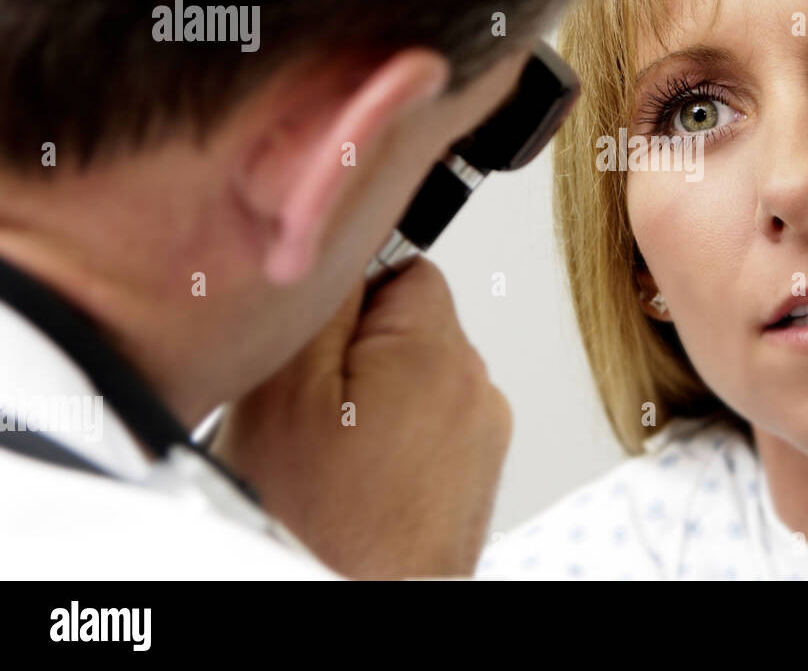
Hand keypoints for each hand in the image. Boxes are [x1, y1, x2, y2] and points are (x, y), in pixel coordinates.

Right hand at [212, 259, 511, 577]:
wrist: (351, 610)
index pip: (406, 267)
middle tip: (312, 414)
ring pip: (415, 383)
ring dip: (373, 405)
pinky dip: (394, 448)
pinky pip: (430, 432)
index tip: (317, 349)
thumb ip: (325, 298)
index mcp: (441, 354)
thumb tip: (345, 236)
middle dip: (358, 356)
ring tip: (332, 462)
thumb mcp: (285, 388)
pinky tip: (357, 487)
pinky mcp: (475, 481)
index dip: (349, 303)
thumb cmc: (317, 527)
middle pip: (411, 327)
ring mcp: (483, 440)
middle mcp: (478, 391)